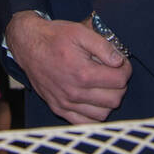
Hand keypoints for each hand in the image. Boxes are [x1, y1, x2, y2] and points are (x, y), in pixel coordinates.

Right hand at [6, 11, 130, 122]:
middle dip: (119, 85)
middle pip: (115, 99)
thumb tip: (119, 61)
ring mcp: (66, 103)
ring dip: (108, 100)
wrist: (28, 44)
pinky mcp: (59, 108)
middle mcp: (75, 92)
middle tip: (113, 72)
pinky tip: (93, 99)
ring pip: (103, 114)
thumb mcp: (80, 31)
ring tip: (102, 85)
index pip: (120, 80)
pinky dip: (93, 114)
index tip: (121, 63)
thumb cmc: (54, 37)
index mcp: (83, 73)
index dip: (126, 69)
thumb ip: (103, 46)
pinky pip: (85, 122)